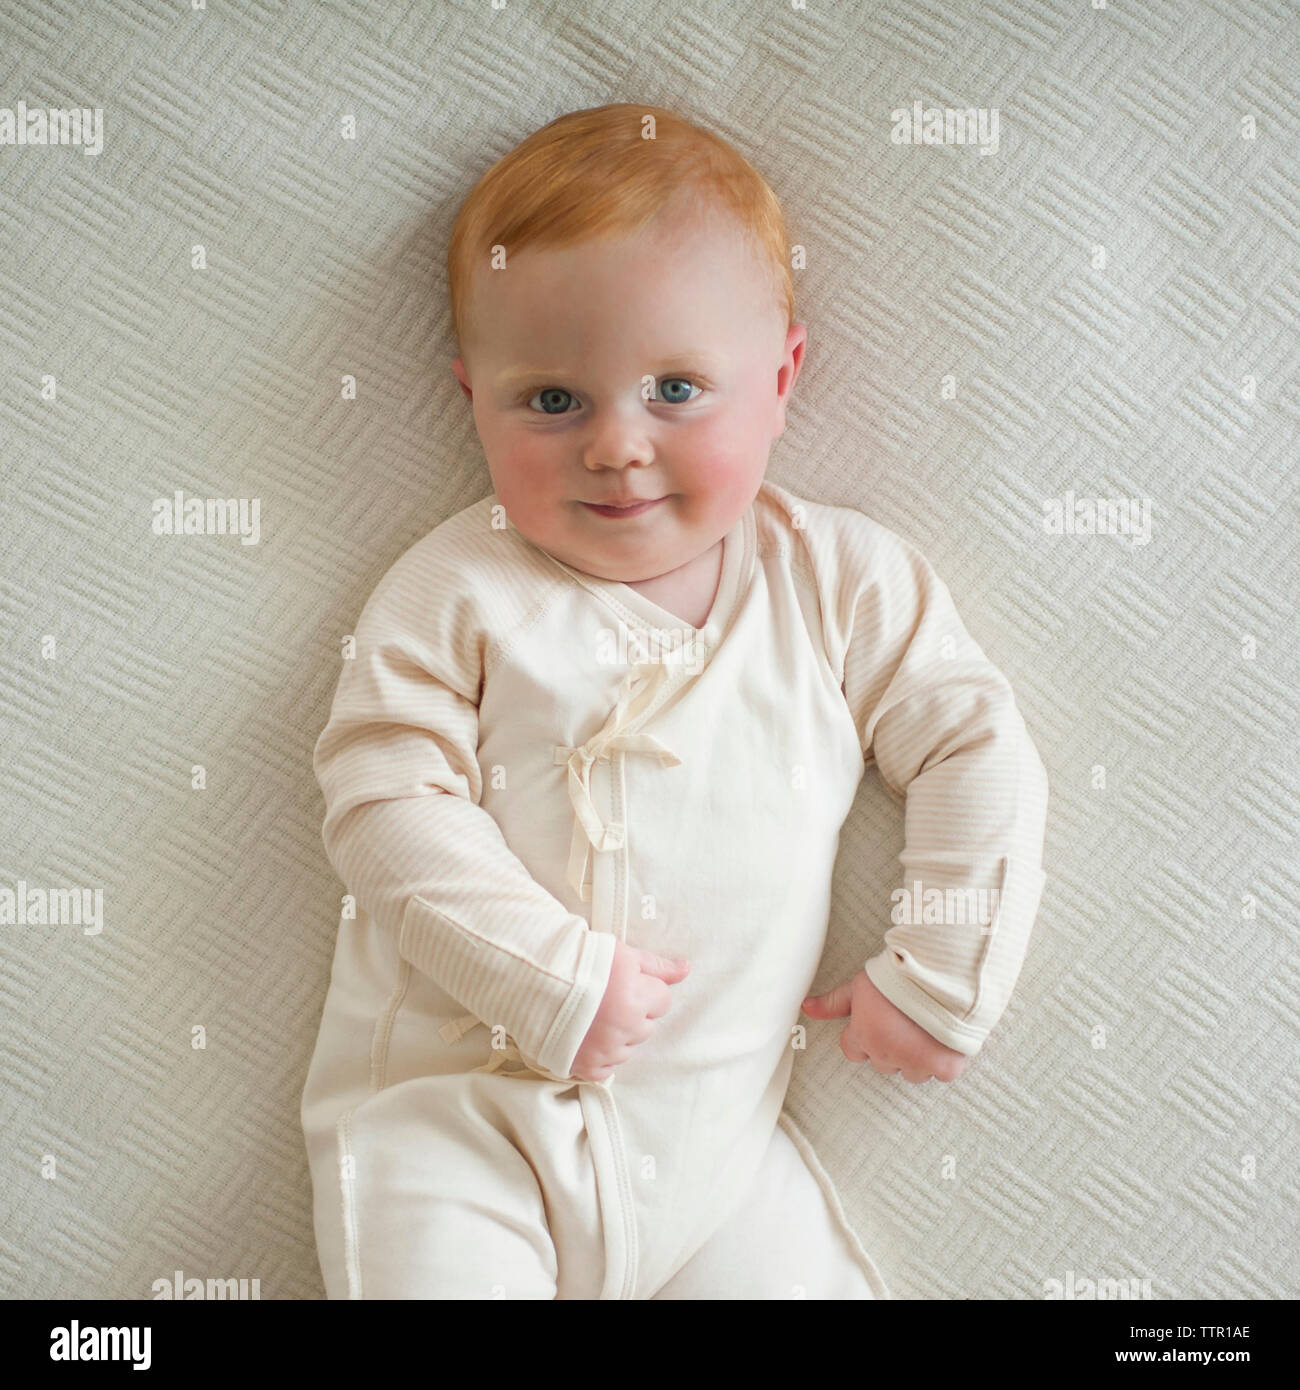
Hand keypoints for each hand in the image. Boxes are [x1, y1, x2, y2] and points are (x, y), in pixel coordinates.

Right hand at [571, 939, 688, 1082]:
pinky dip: (600, 1057)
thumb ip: (657, 966)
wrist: (534, 979)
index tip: (624, 984)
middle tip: (607, 999)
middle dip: (633, 1014)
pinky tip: (588, 1038)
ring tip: (594, 1016)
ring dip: (618, 1036)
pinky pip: (606, 1070)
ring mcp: (605, 1050)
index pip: (662, 1000)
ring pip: (629, 1048)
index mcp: (637, 998)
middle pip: (647, 1026)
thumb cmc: (580, 960)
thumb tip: (686, 969)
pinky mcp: (585, 1066)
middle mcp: (625, 1028)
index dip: (645, 989)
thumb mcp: (622, 954)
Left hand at [801, 969, 967, 1083]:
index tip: (877, 1023)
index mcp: (865, 1036)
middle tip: (902, 1022)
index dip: (863, 1035)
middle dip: (890, 1047)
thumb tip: (806, 1007)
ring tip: (924, 1030)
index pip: (853, 1051)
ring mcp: (918, 1063)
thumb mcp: (859, 985)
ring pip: (912, 1072)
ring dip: (917, 1057)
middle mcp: (888, 1054)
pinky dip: (944, 1060)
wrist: (940, 972)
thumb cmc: (898, 975)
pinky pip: (941, 1073)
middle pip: (883, 1063)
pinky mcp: (946, 1066)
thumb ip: (833, 1003)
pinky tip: (943, 1039)